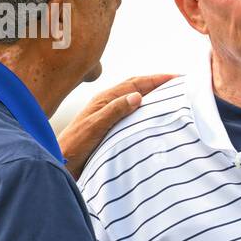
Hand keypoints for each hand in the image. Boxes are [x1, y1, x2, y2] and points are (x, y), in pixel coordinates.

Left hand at [58, 74, 176, 178]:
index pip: (135, 83)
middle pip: (136, 86)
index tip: (177, 77)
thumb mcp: (95, 127)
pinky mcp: (109, 125)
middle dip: (158, 82)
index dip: (157, 79)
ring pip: (135, 97)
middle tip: (180, 83)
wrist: (61, 163)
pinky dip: (146, 108)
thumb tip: (137, 96)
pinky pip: (132, 111)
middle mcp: (107, 103)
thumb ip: (114, 111)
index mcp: (105, 99)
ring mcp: (108, 113)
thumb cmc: (75, 146)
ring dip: (152, 94)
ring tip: (171, 95)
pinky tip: (153, 115)